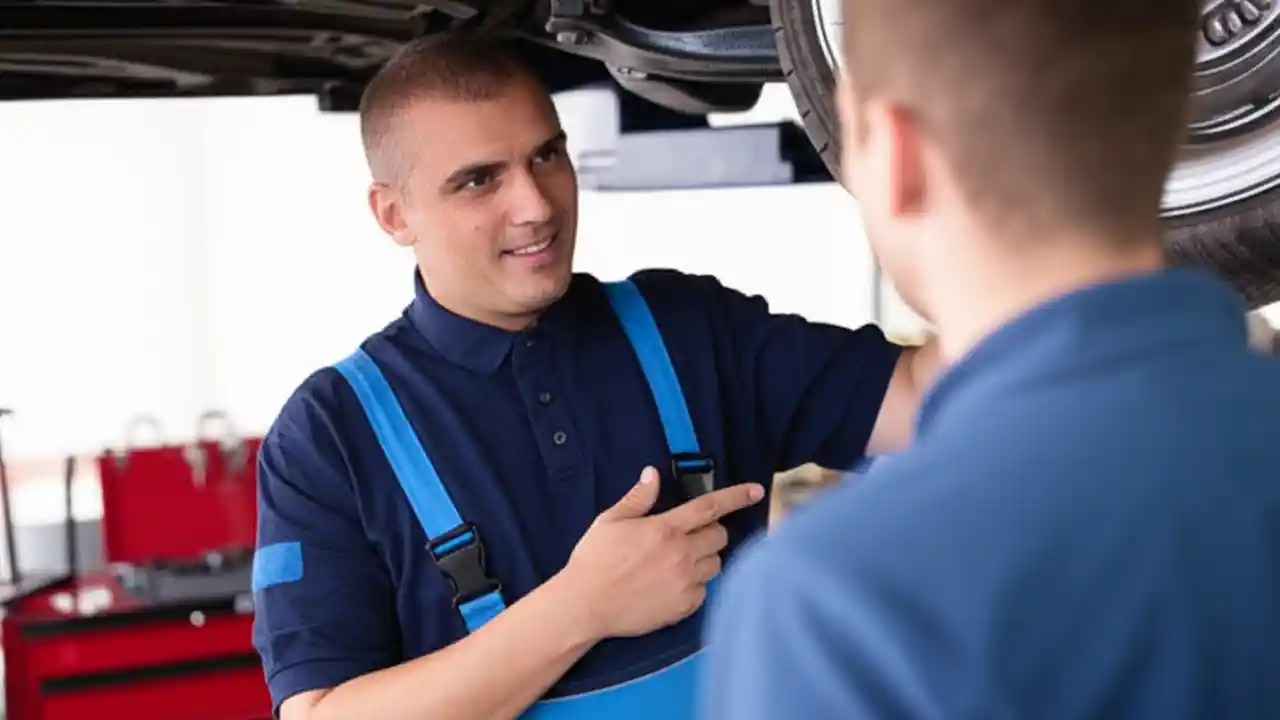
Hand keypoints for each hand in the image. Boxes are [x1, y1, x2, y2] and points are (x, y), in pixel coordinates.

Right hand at [559, 466, 765, 640]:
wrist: (585, 605)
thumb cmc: (594, 561)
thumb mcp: (610, 521)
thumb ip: (638, 498)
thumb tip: (653, 474)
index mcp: (665, 529)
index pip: (710, 507)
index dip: (737, 497)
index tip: (756, 491)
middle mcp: (681, 554)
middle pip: (719, 536)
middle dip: (710, 532)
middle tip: (689, 536)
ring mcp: (685, 582)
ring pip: (716, 564)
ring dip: (705, 558)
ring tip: (678, 562)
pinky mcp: (684, 606)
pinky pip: (705, 591)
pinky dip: (695, 585)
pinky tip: (672, 584)